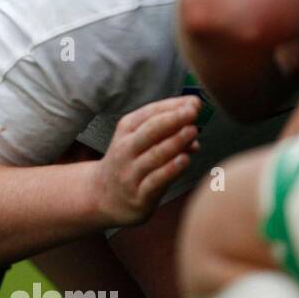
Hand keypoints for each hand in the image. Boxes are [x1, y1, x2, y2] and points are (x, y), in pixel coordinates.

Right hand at [91, 96, 200, 226]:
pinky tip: (185, 159)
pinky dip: (171, 169)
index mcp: (126, 130)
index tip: (194, 102)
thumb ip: (165, 131)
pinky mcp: (139, 195)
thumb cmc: (131, 162)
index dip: (172, 106)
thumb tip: (194, 127)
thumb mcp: (138, 140)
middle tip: (193, 112)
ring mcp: (131, 173)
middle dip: (173, 119)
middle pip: (149, 131)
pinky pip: (156, 181)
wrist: (104, 196)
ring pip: (154, 155)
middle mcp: (125, 150)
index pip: (149, 113)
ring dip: (175, 142)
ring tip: (193, 131)